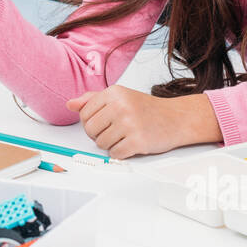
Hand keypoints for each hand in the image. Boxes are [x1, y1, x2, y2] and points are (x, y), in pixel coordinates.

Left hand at [66, 85, 215, 157]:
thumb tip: (70, 104)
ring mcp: (129, 124)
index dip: (91, 122)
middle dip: (99, 134)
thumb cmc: (146, 109)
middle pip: (89, 130)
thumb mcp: (120, 97)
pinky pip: (114, 154)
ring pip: (100, 143)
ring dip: (110, 144)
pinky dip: (121, 153)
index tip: (104, 121)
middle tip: (115, 130)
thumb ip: (92, 99)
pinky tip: (131, 143)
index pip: (84, 114)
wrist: (176, 118)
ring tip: (125, 135)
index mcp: (113, 93)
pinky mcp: (137, 141)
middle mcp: (120, 106)